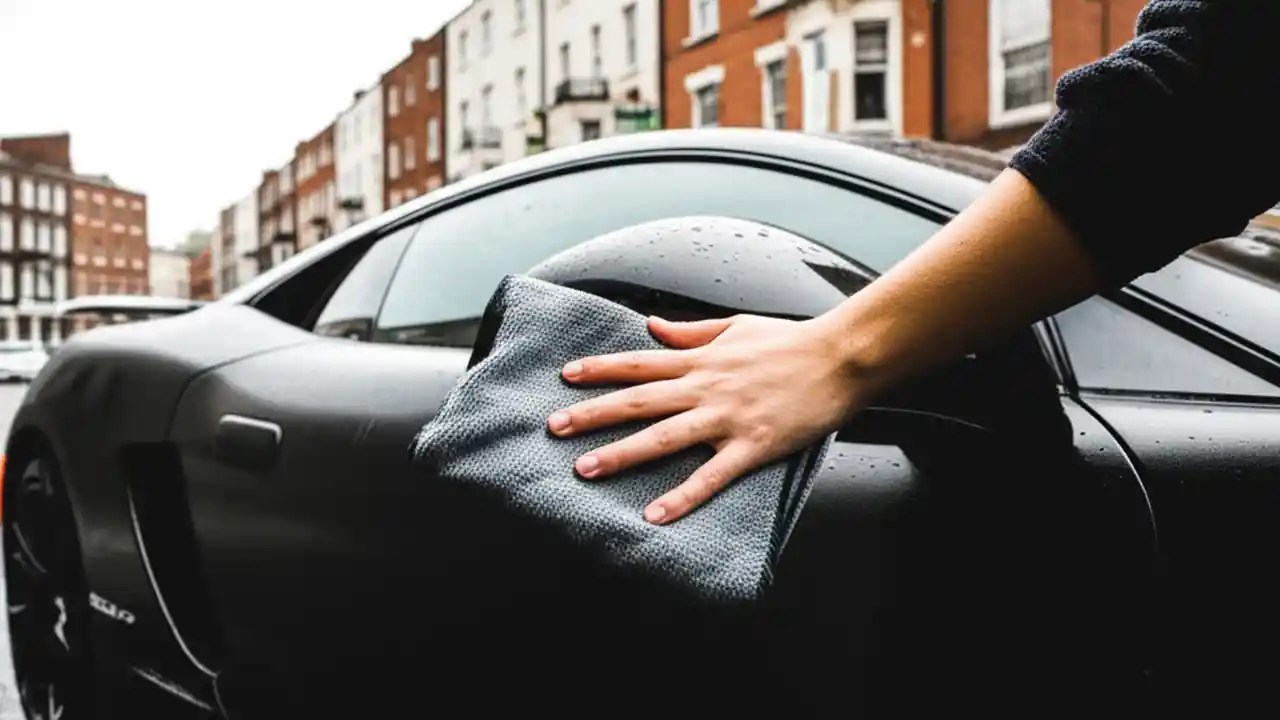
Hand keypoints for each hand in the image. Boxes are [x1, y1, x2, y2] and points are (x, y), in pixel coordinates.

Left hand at [546, 314, 867, 524]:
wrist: (841, 357)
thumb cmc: (792, 341)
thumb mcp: (736, 325)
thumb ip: (690, 331)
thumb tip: (651, 325)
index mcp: (701, 360)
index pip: (639, 364)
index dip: (600, 368)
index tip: (566, 375)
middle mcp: (706, 388)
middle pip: (638, 401)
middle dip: (592, 414)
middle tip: (554, 428)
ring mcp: (727, 418)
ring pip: (663, 437)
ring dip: (621, 453)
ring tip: (585, 469)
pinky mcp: (752, 446)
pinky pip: (710, 476)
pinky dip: (681, 496)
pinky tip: (655, 514)